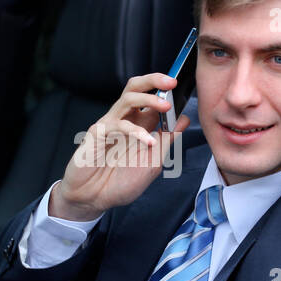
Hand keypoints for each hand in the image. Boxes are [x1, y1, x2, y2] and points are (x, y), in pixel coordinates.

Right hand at [51, 73, 191, 220]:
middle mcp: (124, 121)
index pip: (152, 99)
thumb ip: (167, 140)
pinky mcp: (97, 133)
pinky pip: (118, 124)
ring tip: (166, 107)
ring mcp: (110, 125)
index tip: (185, 90)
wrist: (94, 199)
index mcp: (139, 125)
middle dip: (154, 80)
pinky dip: (136, 132)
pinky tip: (148, 142)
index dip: (168, 93)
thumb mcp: (153, 161)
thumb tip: (184, 120)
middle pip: (136, 88)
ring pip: (127, 99)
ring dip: (149, 99)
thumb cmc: (120, 183)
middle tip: (171, 82)